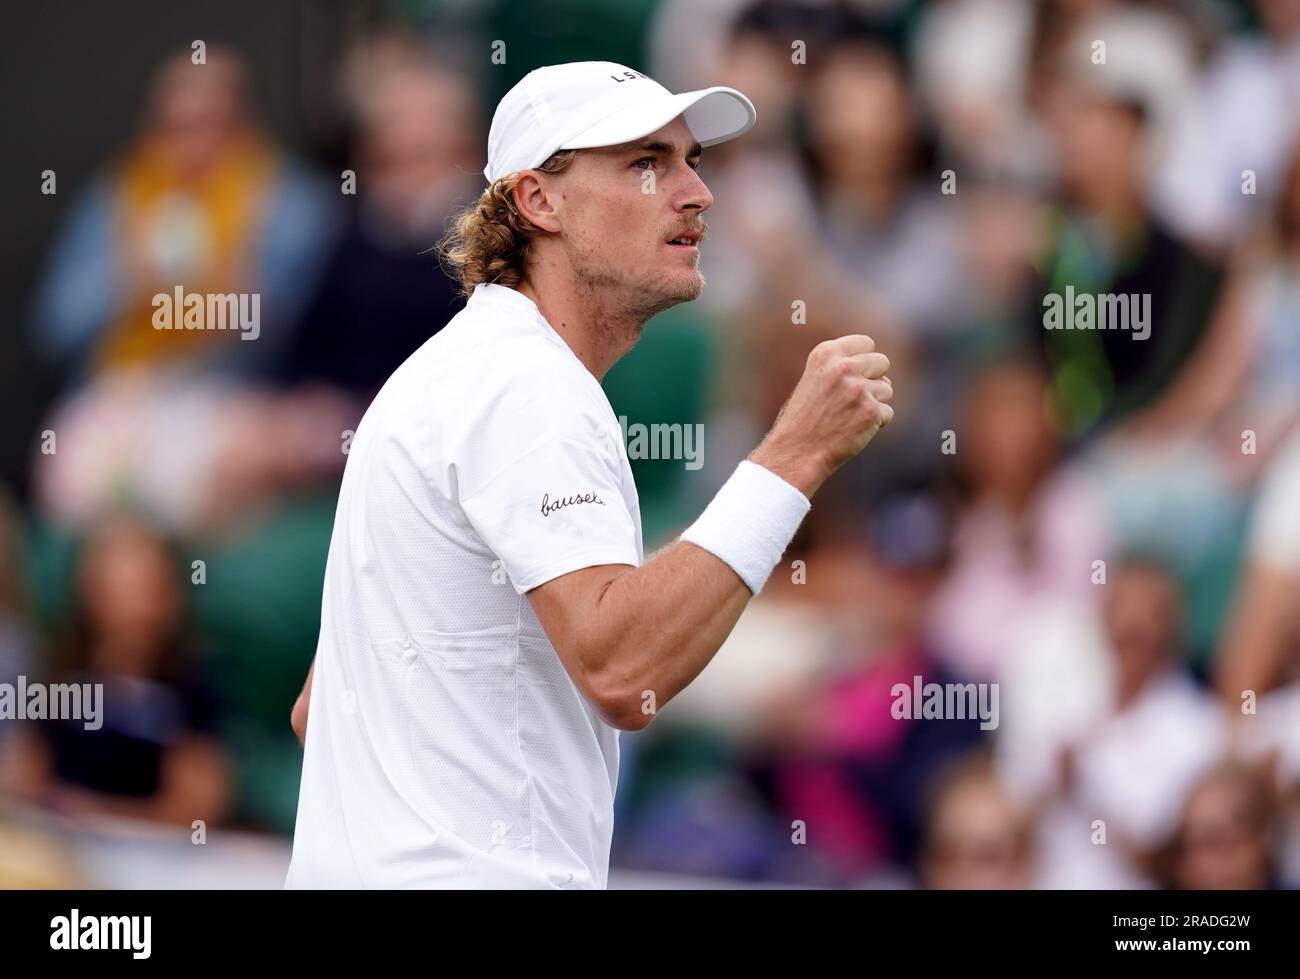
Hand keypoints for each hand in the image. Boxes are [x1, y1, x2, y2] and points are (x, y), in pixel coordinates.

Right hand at [749, 335, 893, 496]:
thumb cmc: (804, 418)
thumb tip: (882, 373)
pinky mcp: (871, 412)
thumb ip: (842, 366)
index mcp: (826, 354)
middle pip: (882, 362)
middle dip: (874, 379)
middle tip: (853, 399)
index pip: (866, 343)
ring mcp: (858, 389)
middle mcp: (843, 367)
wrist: (796, 452)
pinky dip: (875, 423)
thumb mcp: (815, 379)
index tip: (853, 376)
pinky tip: (854, 430)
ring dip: (874, 403)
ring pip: (887, 389)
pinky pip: (887, 413)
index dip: (863, 360)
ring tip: (848, 417)